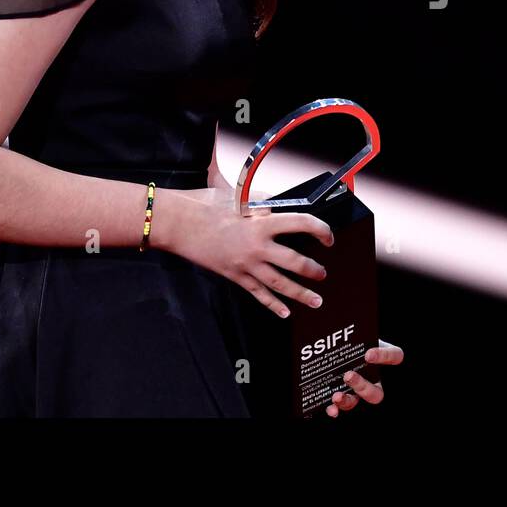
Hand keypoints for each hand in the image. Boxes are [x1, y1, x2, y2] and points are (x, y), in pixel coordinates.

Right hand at [155, 187, 335, 317]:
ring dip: (300, 293)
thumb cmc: (205, 205)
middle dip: (314, 270)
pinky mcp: (234, 276)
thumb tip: (280, 204)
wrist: (179, 224)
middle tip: (323, 274)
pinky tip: (285, 312)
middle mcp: (257, 246)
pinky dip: (272, 304)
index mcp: (261, 222)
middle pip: (295, 263)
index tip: (327, 236)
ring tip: (316, 300)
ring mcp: (246, 265)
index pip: (301, 224)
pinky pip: (258, 294)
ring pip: (280, 284)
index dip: (320, 229)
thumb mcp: (238, 195)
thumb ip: (263, 200)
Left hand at [326, 339, 403, 417]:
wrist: (341, 342)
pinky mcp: (346, 396)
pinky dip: (336, 409)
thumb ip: (355, 332)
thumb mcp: (358, 334)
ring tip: (336, 396)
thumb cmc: (353, 337)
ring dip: (347, 401)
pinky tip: (331, 409)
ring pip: (359, 401)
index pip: (395, 356)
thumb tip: (341, 314)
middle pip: (377, 392)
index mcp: (384, 358)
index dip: (384, 357)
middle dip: (362, 386)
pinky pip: (343, 407)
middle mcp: (376, 378)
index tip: (368, 354)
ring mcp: (360, 390)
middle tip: (348, 375)